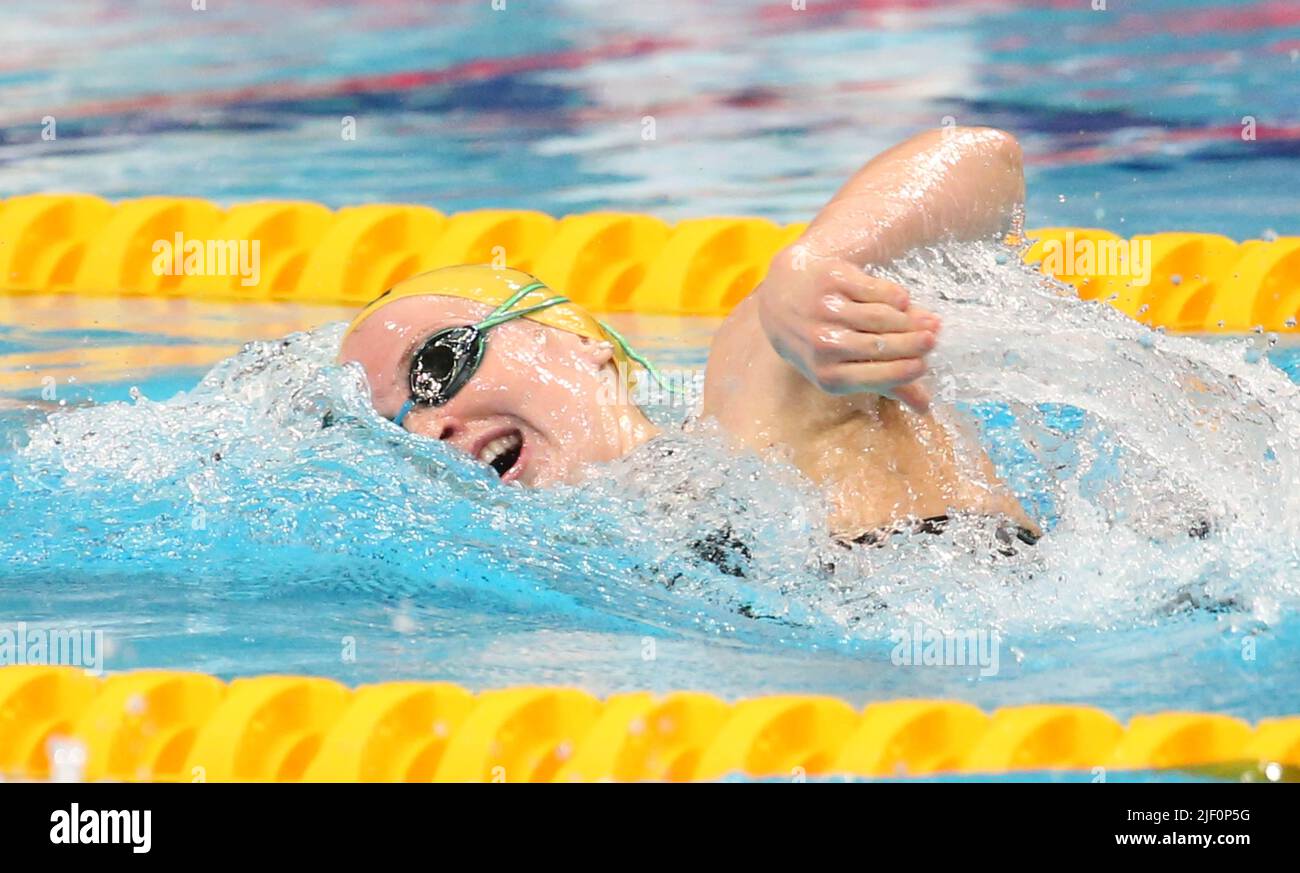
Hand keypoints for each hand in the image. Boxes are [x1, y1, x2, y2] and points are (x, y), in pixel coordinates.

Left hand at [756, 245, 939, 412]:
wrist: (781, 299)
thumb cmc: (821, 341)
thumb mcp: (843, 369)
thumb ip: (885, 384)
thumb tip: (925, 407)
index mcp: (827, 375)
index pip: (876, 376)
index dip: (905, 371)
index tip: (925, 364)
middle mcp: (822, 344)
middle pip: (881, 345)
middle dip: (914, 343)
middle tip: (933, 339)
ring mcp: (825, 310)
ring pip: (882, 317)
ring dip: (909, 319)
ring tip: (927, 321)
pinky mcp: (831, 280)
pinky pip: (876, 290)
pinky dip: (895, 296)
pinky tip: (902, 302)